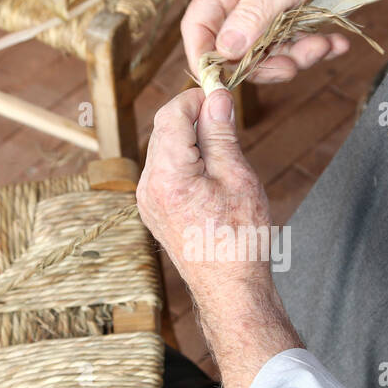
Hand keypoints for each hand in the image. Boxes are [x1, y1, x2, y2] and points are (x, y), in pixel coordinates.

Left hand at [137, 87, 302, 387]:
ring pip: (166, 150)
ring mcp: (148, 200)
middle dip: (196, 119)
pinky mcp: (154, 211)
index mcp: (166, 174)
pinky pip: (167, 172)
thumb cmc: (240, 240)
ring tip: (226, 154)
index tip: (224, 97)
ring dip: (193, 141)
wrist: (230, 290)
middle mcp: (147, 186)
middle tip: (230, 123)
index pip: (172, 113)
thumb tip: (217, 97)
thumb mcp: (238, 178)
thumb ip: (221, 133)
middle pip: (165, 130)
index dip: (198, 99)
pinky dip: (188, 162)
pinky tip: (214, 176)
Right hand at [182, 0, 354, 84]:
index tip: (221, 84)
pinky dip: (317, 48)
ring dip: (300, 56)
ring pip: (270, 53)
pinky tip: (337, 43)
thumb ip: (251, 17)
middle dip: (267, 64)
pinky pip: (295, 45)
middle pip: (238, 51)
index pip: (198, 29)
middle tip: (293, 67)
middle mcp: (239, 2)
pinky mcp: (290, 18)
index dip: (204, 59)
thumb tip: (225, 50)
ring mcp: (265, 12)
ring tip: (326, 45)